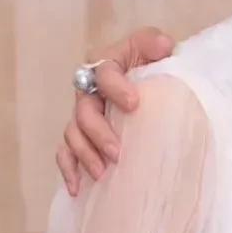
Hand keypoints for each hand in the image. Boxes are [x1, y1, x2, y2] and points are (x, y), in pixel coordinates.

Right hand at [58, 27, 174, 194]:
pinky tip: (76, 188)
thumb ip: (155, 44)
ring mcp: (83, 114)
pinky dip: (69, 170)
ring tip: (101, 173)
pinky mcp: (82, 136)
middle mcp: (88, 89)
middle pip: (84, 110)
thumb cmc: (153, 65)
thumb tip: (164, 46)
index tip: (134, 104)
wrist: (152, 83)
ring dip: (85, 154)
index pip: (104, 73)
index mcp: (106, 64)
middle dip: (98, 132)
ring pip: (73, 134)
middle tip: (117, 152)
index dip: (114, 87)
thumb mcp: (155, 49)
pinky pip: (66, 152)